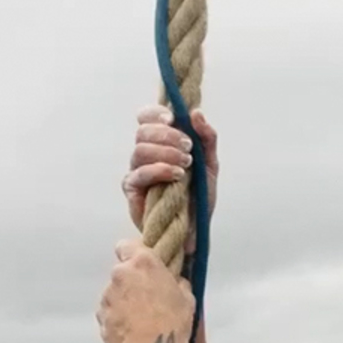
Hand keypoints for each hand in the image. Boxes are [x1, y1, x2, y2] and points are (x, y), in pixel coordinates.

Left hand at [98, 239, 193, 342]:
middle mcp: (120, 275)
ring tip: (139, 319)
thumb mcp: (187, 297)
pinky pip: (109, 313)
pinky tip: (131, 330)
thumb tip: (174, 281)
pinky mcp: (101, 317)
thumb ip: (176, 282)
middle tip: (146, 296)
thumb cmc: (173, 323)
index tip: (142, 265)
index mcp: (142, 263)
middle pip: (121, 271)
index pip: (126, 244)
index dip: (133, 253)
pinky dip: (117, 318)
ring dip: (123, 301)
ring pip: (114, 293)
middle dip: (131, 281)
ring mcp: (107, 297)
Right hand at [122, 105, 218, 234]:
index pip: (146, 118)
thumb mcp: (210, 164)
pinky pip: (138, 175)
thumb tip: (196, 113)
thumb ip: (207, 138)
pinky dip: (158, 171)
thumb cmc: (199, 197)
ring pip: (139, 150)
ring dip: (165, 153)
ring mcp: (137, 172)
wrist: (196, 229)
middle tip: (188, 148)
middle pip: (142, 131)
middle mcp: (145, 155)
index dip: (155, 113)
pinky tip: (175, 176)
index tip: (172, 118)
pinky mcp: (133, 191)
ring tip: (185, 165)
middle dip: (167, 135)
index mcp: (161, 143)